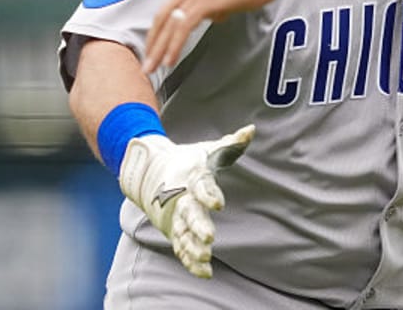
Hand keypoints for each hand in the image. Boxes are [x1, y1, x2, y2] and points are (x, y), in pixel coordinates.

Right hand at [118, 125, 255, 277]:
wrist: (151, 171)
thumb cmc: (189, 160)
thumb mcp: (209, 149)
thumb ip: (231, 142)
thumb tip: (251, 130)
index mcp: (192, 178)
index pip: (201, 186)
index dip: (209, 194)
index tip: (219, 203)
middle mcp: (181, 200)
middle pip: (189, 214)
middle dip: (198, 226)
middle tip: (210, 238)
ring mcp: (175, 218)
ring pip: (183, 235)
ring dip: (194, 248)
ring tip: (206, 258)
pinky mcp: (174, 231)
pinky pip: (182, 248)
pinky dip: (190, 261)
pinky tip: (205, 272)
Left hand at [144, 0, 294, 73]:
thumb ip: (218, 6)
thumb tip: (213, 17)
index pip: (167, 10)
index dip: (157, 31)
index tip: (154, 49)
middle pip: (162, 18)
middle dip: (152, 43)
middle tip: (146, 65)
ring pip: (170, 24)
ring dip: (159, 48)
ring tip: (152, 67)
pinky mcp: (208, 0)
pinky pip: (184, 27)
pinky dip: (175, 44)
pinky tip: (171, 59)